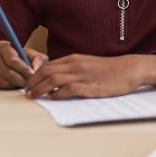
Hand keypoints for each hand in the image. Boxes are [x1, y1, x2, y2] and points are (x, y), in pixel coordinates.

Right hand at [0, 40, 47, 88]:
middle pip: (7, 72)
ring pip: (2, 81)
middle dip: (20, 79)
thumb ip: (38, 59)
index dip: (23, 69)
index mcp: (2, 45)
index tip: (32, 75)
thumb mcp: (32, 55)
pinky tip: (12, 84)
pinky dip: (6, 87)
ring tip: (22, 83)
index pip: (12, 60)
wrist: (5, 62)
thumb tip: (34, 69)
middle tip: (28, 82)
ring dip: (14, 84)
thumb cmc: (21, 58)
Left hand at [24, 53, 155, 98]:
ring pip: (53, 79)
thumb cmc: (109, 69)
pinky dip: (57, 93)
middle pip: (46, 71)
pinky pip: (68, 89)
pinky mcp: (90, 86)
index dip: (34, 75)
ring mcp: (82, 75)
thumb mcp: (87, 64)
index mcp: (74, 59)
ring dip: (40, 88)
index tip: (28, 84)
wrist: (129, 69)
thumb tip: (56, 77)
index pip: (47, 65)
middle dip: (32, 82)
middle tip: (26, 92)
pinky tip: (52, 97)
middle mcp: (76, 65)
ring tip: (33, 96)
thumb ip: (72, 68)